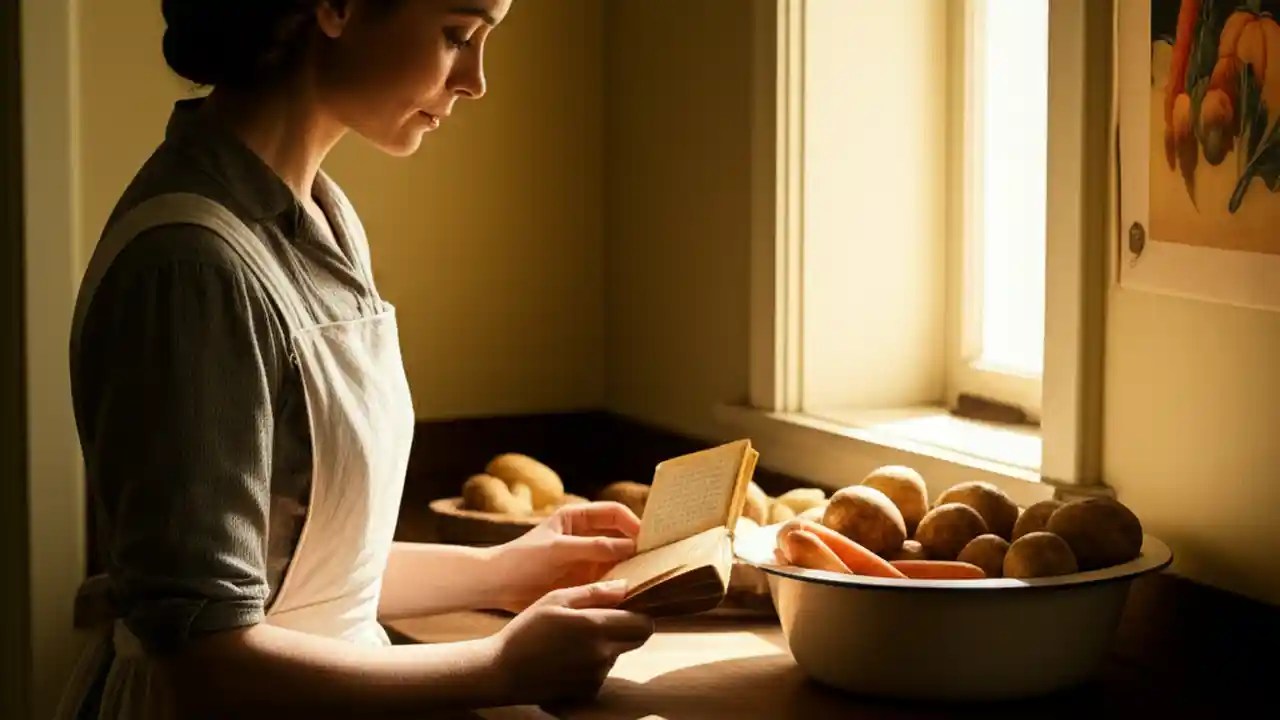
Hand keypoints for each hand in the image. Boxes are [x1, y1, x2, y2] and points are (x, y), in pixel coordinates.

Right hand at [485, 580, 654, 705]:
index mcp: (596, 627)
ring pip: (619, 655)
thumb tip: (625, 585)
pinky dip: (594, 664)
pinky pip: (603, 672)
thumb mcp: (555, 600)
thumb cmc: (526, 630)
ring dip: (608, 646)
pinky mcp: (588, 691)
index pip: (644, 623)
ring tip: (575, 640)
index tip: (624, 607)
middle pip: (637, 640)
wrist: (502, 671)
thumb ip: (593, 593)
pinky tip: (569, 658)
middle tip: (601, 620)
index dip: (638, 613)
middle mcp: (602, 654)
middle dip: (627, 628)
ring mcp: (597, 676)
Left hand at [488, 502, 641, 612]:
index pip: (614, 512)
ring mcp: (586, 559)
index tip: (648, 539)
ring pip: (618, 559)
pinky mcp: (584, 581)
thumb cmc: (523, 559)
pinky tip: (631, 593)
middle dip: (637, 545)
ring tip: (648, 578)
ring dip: (631, 567)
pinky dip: (621, 584)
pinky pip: (609, 579)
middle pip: (620, 536)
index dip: (633, 522)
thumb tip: (632, 547)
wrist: (498, 586)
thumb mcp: (560, 550)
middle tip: (658, 559)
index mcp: (577, 517)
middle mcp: (585, 536)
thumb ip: (595, 547)